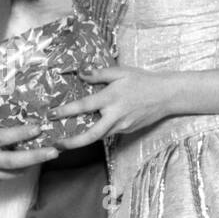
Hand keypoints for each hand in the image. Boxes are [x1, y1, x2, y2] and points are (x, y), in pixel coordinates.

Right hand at [0, 84, 58, 194]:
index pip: (1, 139)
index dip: (21, 135)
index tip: (37, 128)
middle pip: (13, 162)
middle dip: (36, 157)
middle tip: (54, 151)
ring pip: (13, 173)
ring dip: (31, 164)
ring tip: (48, 154)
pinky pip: (6, 177)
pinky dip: (17, 169)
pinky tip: (28, 160)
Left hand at [51, 66, 174, 148]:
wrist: (166, 95)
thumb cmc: (143, 81)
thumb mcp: (121, 72)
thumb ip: (99, 74)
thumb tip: (80, 73)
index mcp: (111, 98)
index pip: (84, 106)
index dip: (66, 111)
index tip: (51, 114)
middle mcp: (115, 116)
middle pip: (90, 135)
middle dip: (72, 142)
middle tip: (56, 145)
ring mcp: (121, 126)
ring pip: (98, 137)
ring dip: (81, 141)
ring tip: (64, 141)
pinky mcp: (126, 131)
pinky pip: (107, 134)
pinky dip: (94, 134)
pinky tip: (84, 132)